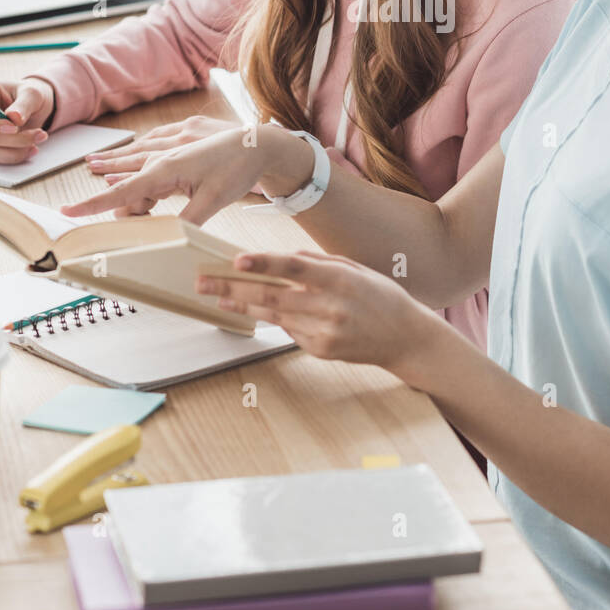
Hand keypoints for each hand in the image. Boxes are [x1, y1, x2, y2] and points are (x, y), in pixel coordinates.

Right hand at [0, 78, 53, 162]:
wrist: (30, 108)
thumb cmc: (28, 96)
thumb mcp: (32, 93)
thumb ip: (24, 103)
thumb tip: (14, 118)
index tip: (14, 128)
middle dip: (14, 139)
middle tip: (40, 134)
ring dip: (15, 151)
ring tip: (38, 139)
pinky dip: (14, 156)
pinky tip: (30, 148)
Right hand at [61, 124, 275, 222]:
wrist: (264, 142)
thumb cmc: (239, 170)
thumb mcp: (213, 202)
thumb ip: (185, 222)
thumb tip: (166, 241)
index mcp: (168, 168)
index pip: (124, 190)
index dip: (95, 203)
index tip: (69, 212)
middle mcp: (166, 151)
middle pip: (130, 175)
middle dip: (112, 190)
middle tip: (91, 205)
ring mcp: (176, 138)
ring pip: (139, 154)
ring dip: (118, 162)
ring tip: (94, 164)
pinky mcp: (187, 131)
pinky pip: (156, 140)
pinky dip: (142, 148)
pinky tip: (136, 147)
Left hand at [196, 249, 436, 372]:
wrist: (406, 338)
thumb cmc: (381, 296)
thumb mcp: (355, 269)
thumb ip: (319, 262)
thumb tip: (283, 258)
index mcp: (340, 280)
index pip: (294, 268)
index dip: (264, 263)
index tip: (237, 260)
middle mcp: (330, 306)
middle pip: (272, 295)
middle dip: (233, 288)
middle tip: (203, 282)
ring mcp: (324, 332)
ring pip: (273, 316)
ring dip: (241, 306)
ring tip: (216, 298)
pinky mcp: (320, 350)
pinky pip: (289, 331)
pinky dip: (273, 320)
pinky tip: (256, 312)